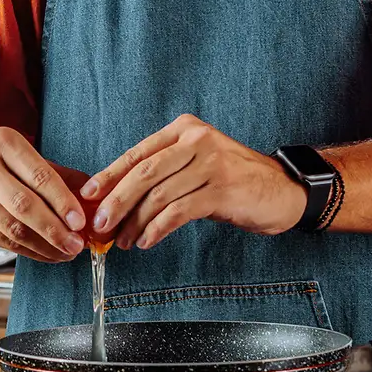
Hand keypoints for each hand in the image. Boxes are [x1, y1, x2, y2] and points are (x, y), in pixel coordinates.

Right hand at [0, 127, 85, 262]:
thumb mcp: (14, 154)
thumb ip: (53, 172)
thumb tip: (91, 192)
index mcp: (2, 142)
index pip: (39, 175)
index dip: (63, 201)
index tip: (81, 221)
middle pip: (25, 205)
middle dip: (56, 229)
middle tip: (77, 245)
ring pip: (13, 228)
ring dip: (45, 245)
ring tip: (66, 253)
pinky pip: (1, 241)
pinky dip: (28, 251)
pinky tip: (46, 254)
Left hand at [84, 114, 307, 249]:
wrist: (283, 190)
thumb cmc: (232, 181)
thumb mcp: (196, 166)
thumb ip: (163, 175)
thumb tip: (116, 200)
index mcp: (183, 130)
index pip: (137, 153)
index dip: (109, 176)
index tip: (88, 196)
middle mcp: (196, 140)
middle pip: (143, 173)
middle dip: (116, 202)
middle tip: (100, 225)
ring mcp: (211, 163)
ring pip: (159, 195)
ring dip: (135, 223)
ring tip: (124, 241)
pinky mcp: (222, 189)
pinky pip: (179, 211)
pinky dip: (157, 228)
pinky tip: (147, 240)